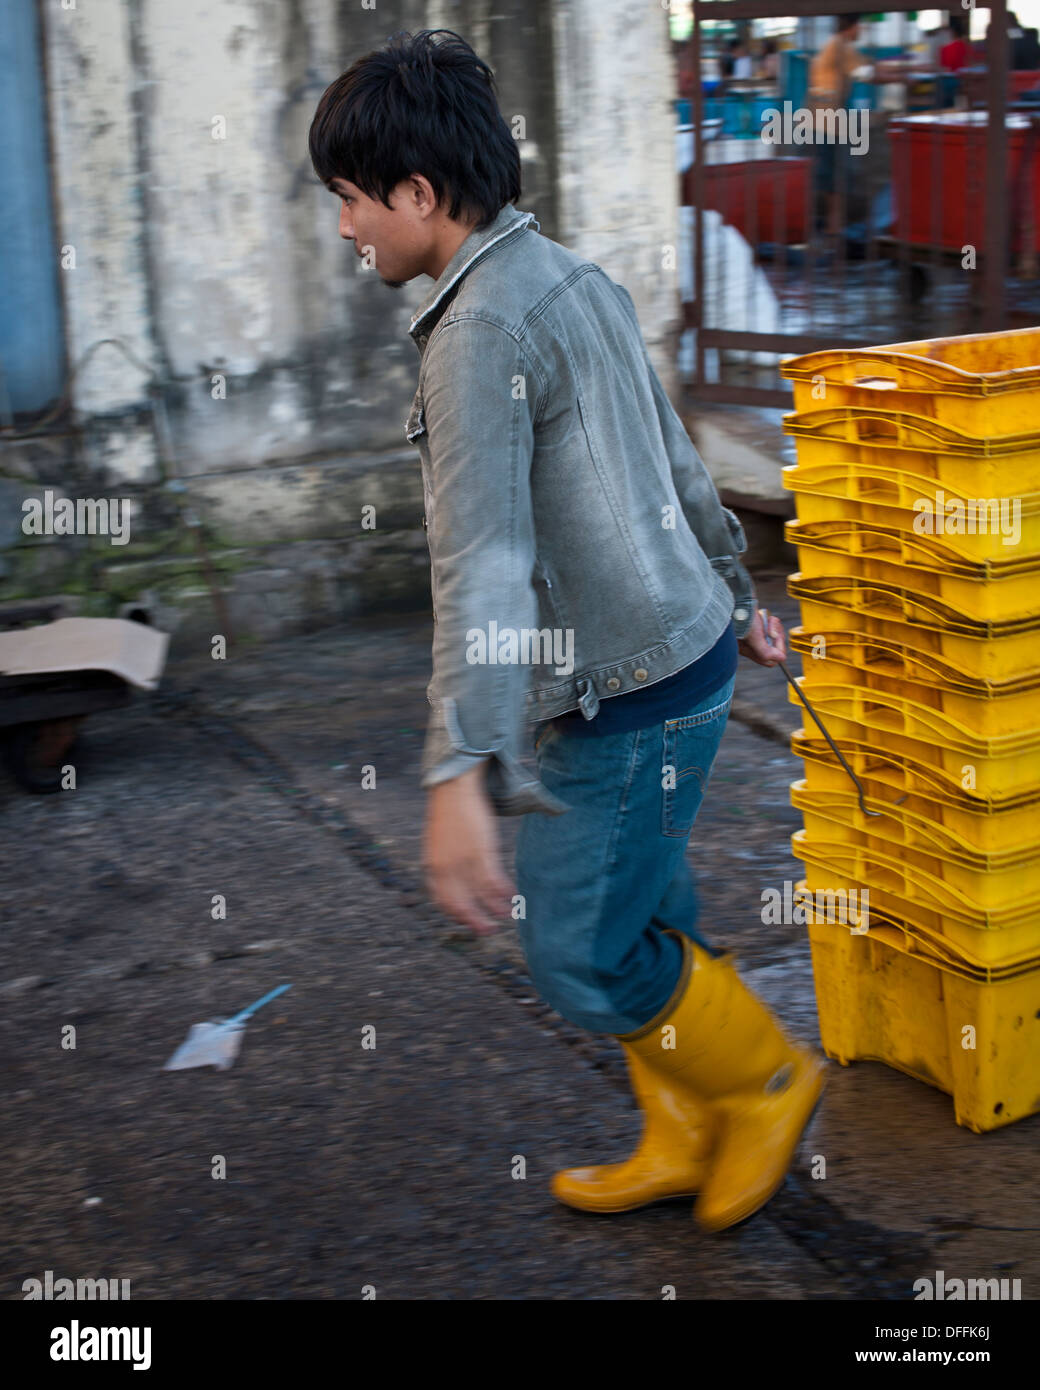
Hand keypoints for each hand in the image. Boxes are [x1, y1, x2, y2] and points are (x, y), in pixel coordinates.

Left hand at [422, 761, 515, 935]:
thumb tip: (452, 877)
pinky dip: (504, 894)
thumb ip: (443, 862)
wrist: (453, 787)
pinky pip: (494, 882)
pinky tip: (513, 897)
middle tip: (489, 931)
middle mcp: (446, 869)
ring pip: (481, 897)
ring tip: (505, 917)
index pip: (443, 901)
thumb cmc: (449, 813)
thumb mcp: (438, 842)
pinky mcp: (481, 852)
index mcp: (433, 867)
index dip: (457, 915)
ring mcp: (463, 862)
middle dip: (476, 922)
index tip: (469, 921)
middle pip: (461, 906)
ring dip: (495, 910)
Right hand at [738, 607, 786, 665]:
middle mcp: (751, 645)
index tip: (775, 638)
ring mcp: (755, 635)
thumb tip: (781, 659)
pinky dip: (774, 623)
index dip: (777, 650)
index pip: (769, 660)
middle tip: (772, 629)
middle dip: (777, 638)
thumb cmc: (743, 618)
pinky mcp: (758, 626)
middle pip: (774, 649)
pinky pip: (772, 629)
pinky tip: (769, 619)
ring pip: (774, 638)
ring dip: (776, 629)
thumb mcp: (754, 638)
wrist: (740, 599)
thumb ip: (766, 652)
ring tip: (771, 621)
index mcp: (747, 651)